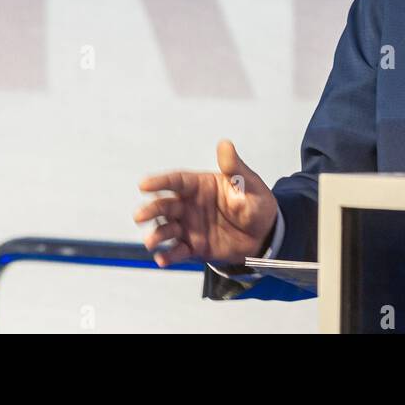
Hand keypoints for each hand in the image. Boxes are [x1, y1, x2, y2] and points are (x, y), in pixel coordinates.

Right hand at [134, 140, 277, 266]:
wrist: (265, 235)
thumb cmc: (256, 204)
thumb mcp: (249, 185)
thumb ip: (235, 168)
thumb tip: (225, 144)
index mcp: (200, 185)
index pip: (176, 181)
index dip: (160, 182)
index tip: (144, 185)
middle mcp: (190, 205)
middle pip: (165, 205)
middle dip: (151, 210)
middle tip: (140, 216)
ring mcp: (190, 227)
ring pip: (166, 229)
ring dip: (156, 234)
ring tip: (151, 241)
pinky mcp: (194, 247)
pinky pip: (177, 252)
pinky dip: (168, 256)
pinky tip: (162, 259)